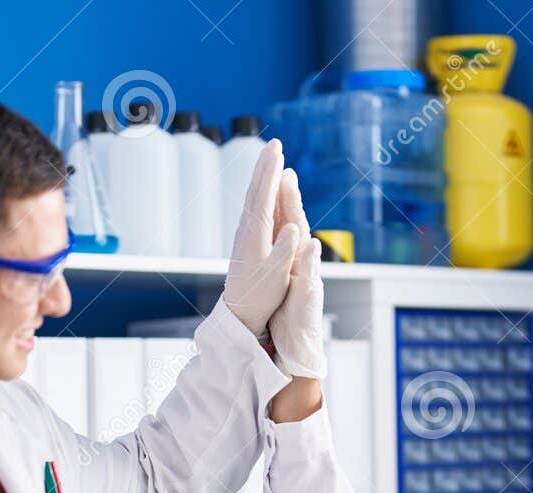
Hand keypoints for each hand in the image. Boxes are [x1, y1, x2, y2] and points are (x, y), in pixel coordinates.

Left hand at [223, 139, 299, 337]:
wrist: (239, 311)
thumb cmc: (259, 296)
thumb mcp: (275, 276)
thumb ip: (284, 250)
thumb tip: (293, 226)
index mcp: (256, 234)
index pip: (263, 194)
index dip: (270, 170)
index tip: (277, 149)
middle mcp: (247, 229)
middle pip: (257, 189)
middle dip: (265, 165)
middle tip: (274, 142)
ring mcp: (246, 233)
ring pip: (254, 197)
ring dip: (262, 176)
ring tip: (270, 158)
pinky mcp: (247, 239)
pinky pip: (255, 208)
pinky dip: (261, 192)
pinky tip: (264, 189)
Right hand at [268, 175, 325, 380]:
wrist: (298, 349)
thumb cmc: (302, 327)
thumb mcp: (305, 298)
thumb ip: (308, 270)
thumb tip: (312, 242)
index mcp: (303, 262)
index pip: (297, 223)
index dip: (291, 199)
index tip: (286, 175)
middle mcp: (300, 260)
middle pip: (292, 220)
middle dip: (286, 194)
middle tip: (281, 167)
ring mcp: (292, 267)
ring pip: (286, 230)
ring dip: (280, 206)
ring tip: (276, 184)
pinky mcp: (285, 276)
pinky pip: (278, 245)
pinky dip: (274, 228)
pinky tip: (269, 221)